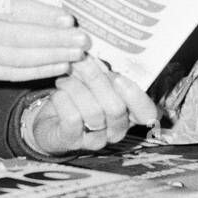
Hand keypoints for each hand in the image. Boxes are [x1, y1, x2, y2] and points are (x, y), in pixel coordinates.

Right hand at [0, 0, 88, 80]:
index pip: (13, 12)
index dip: (43, 16)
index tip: (68, 17)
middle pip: (22, 40)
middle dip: (56, 42)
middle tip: (84, 40)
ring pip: (18, 61)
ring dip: (51, 60)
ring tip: (77, 57)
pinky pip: (8, 74)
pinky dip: (34, 74)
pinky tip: (55, 69)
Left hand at [27, 54, 159, 156]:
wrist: (50, 122)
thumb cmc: (78, 97)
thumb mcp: (96, 82)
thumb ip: (105, 72)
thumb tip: (100, 56)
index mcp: (130, 114)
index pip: (147, 114)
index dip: (136, 97)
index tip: (118, 78)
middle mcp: (117, 130)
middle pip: (116, 108)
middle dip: (96, 80)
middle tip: (81, 63)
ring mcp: (96, 139)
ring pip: (93, 111)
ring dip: (76, 88)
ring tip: (65, 79)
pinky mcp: (73, 141)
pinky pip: (72, 118)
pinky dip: (63, 99)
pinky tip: (58, 92)